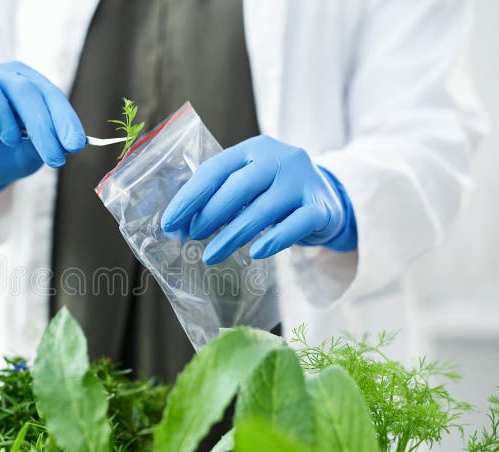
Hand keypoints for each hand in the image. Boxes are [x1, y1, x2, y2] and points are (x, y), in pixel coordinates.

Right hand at [0, 61, 85, 201]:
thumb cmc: (7, 156)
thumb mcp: (32, 154)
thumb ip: (48, 143)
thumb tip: (69, 140)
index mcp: (26, 83)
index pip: (48, 93)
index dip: (64, 118)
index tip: (75, 146)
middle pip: (21, 88)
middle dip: (41, 125)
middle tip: (53, 158)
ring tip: (11, 140)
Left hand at [160, 135, 356, 263]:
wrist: (329, 199)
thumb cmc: (275, 194)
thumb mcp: (249, 186)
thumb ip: (219, 199)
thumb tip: (179, 227)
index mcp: (254, 148)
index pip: (216, 169)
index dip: (190, 197)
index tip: (170, 222)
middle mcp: (280, 158)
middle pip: (240, 186)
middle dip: (210, 214)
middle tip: (192, 236)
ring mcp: (302, 181)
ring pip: (264, 208)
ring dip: (233, 235)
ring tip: (211, 255)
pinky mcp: (320, 207)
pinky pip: (296, 224)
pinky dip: (274, 239)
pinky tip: (255, 253)